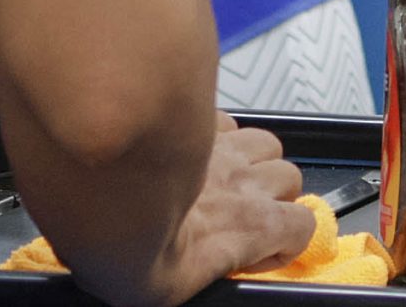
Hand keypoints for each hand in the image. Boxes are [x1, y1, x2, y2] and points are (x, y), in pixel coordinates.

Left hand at [148, 116, 312, 303]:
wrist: (103, 200)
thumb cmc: (134, 253)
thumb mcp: (183, 285)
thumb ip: (216, 268)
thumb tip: (214, 266)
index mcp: (250, 226)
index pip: (302, 226)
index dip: (286, 239)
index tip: (258, 252)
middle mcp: (244, 182)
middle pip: (288, 177)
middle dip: (272, 193)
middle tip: (240, 212)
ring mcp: (221, 147)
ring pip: (265, 143)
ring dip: (253, 158)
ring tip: (226, 176)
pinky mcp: (194, 121)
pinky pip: (225, 122)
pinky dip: (219, 133)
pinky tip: (196, 149)